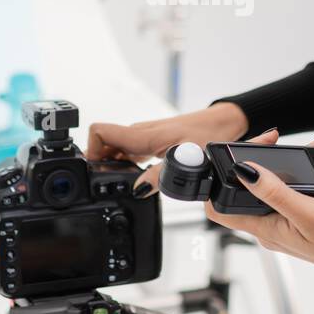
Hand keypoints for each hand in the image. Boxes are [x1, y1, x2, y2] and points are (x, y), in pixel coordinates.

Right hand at [85, 102, 248, 194]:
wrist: (222, 123)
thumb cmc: (208, 134)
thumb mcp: (185, 159)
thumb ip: (160, 176)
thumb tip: (138, 190)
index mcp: (142, 134)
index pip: (99, 132)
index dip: (91, 151)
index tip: (95, 172)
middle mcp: (138, 134)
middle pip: (103, 145)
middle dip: (99, 165)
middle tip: (105, 186)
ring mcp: (143, 138)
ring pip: (114, 150)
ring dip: (111, 167)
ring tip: (117, 186)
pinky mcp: (150, 143)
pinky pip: (127, 153)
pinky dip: (124, 167)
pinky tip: (134, 180)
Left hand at [204, 131, 313, 300]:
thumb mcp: (310, 213)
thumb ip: (275, 192)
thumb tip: (243, 171)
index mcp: (266, 228)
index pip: (221, 208)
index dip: (218, 181)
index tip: (233, 157)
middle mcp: (273, 225)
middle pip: (250, 187)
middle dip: (262, 157)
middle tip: (277, 140)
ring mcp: (290, 220)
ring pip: (278, 183)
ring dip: (295, 161)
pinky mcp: (307, 215)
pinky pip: (302, 189)